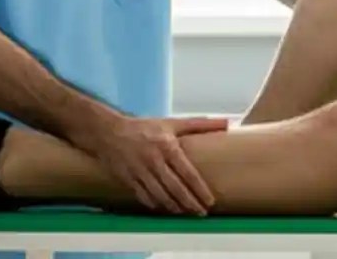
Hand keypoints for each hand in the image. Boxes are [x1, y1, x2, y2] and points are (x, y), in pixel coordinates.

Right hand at [82, 115, 228, 215]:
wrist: (109, 131)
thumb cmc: (144, 128)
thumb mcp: (172, 123)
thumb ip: (201, 125)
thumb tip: (227, 123)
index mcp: (167, 146)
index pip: (187, 173)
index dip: (200, 189)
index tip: (210, 201)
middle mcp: (154, 160)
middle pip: (175, 188)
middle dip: (190, 203)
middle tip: (201, 212)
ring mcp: (139, 171)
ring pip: (160, 195)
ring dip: (174, 207)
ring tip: (185, 213)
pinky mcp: (128, 179)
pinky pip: (144, 196)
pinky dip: (155, 204)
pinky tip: (164, 208)